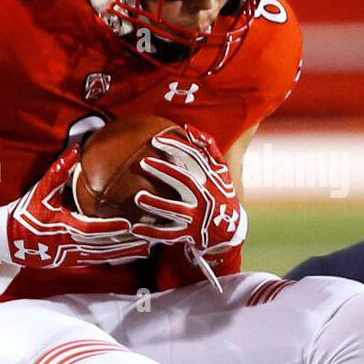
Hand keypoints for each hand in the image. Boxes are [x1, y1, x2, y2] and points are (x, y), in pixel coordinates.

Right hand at [0, 143, 151, 269]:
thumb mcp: (41, 191)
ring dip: (123, 253)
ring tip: (145, 248)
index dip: (109, 228)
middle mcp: (69, 245)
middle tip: (147, 238)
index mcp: (62, 226)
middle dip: (124, 243)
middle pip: (102, 246)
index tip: (129, 225)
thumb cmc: (26, 213)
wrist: (8, 240)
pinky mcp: (71, 262)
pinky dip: (114, 258)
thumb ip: (58, 171)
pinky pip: (97, 261)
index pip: (90, 229)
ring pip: (102, 256)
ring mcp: (71, 256)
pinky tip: (131, 255)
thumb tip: (75, 149)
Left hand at [133, 126, 245, 251]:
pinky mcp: (188, 234)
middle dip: (165, 172)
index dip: (176, 148)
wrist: (229, 230)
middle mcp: (205, 196)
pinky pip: (168, 235)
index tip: (156, 140)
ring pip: (175, 210)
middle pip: (184, 182)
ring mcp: (197, 217)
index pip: (194, 159)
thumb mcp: (221, 171)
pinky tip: (135, 228)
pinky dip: (152, 233)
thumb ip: (208, 148)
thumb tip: (187, 128)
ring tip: (138, 197)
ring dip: (157, 204)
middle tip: (143, 162)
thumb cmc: (219, 193)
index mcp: (211, 179)